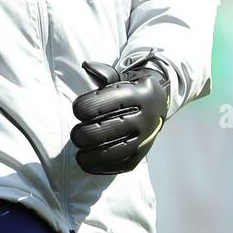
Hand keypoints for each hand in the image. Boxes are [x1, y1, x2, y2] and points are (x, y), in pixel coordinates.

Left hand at [71, 57, 169, 174]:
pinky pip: (123, 164)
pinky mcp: (143, 154)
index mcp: (139, 94)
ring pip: (117, 150)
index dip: (89, 106)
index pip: (111, 102)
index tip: (77, 110)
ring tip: (79, 153)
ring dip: (93, 154)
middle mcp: (145, 117)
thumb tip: (87, 66)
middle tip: (75, 134)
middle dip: (87, 134)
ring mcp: (145, 138)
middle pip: (111, 129)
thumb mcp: (121, 77)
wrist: (158, 104)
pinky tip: (88, 164)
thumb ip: (104, 73)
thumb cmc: (130, 90)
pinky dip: (104, 167)